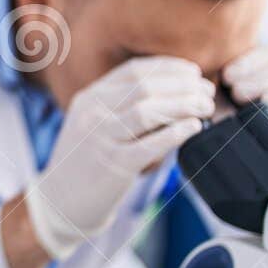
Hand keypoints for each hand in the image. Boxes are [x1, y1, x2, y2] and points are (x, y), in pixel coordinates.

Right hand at [24, 57, 214, 258]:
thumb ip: (121, 105)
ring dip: (184, 105)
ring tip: (205, 107)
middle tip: (206, 92)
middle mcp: (93, 112)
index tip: (193, 72)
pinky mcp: (114, 164)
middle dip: (183, 85)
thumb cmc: (87, 160)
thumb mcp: (93, 122)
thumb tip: (173, 92)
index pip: (134, 71)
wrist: (61, 200)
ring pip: (148, 111)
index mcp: (90, 97)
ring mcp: (102, 138)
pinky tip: (193, 127)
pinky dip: (176, 132)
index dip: (169, 68)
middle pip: (145, 87)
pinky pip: (150, 144)